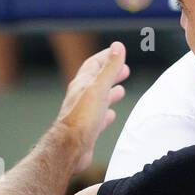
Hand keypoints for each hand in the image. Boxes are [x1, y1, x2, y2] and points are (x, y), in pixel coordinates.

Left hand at [53, 41, 129, 171]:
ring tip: (120, 90)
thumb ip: (110, 68)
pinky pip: (98, 117)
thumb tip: (118, 46)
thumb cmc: (82, 118)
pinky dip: (106, 113)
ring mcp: (84, 113)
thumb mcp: (99, 88)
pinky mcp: (87, 128)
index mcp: (82, 84)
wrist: (70, 148)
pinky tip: (111, 115)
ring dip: (110, 93)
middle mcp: (81, 97)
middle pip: (97, 81)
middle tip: (124, 70)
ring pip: (98, 99)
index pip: (94, 64)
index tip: (118, 51)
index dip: (106, 56)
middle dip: (111, 74)